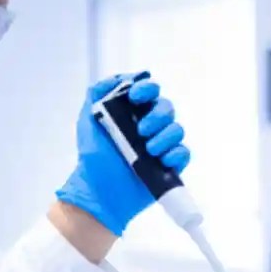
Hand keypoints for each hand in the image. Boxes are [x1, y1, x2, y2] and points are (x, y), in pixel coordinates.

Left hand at [55, 73, 191, 235]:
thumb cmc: (93, 158)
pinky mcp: (170, 166)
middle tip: (141, 131)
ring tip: (148, 150)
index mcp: (132, 112)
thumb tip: (118, 78)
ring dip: (165, 136)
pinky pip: (184, 153)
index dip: (146, 89)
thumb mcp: (87, 121)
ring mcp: (161, 146)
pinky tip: (162, 160)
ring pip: (177, 129)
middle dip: (156, 116)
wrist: (99, 192)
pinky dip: (176, 154)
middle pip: (166, 108)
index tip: (135, 97)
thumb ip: (97, 93)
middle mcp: (150, 126)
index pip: (148, 91)